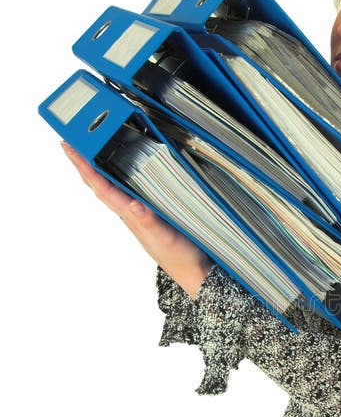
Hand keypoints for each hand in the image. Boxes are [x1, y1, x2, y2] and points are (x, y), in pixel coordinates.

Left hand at [61, 142, 211, 295]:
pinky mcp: (150, 214)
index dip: (84, 167)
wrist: (194, 273)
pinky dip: (118, 178)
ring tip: (88, 153)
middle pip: (100, 184)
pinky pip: (126, 192)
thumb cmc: (180, 257)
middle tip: (71, 143)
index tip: (69, 148)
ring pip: (110, 188)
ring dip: (97, 170)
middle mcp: (130, 213)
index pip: (101, 186)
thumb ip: (150, 222)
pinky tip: (121, 174)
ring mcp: (138, 214)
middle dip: (84, 164)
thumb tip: (133, 206)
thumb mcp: (166, 238)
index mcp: (130, 216)